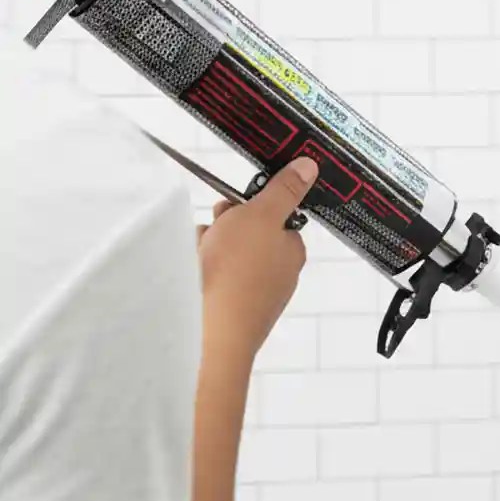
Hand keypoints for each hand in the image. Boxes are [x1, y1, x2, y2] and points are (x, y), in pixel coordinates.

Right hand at [197, 158, 318, 362]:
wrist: (207, 333)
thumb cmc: (236, 273)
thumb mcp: (262, 215)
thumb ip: (284, 190)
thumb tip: (310, 167)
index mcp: (291, 251)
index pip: (271, 216)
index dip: (246, 207)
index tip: (232, 209)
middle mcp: (275, 274)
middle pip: (243, 234)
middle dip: (220, 228)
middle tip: (214, 236)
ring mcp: (249, 294)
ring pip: (220, 255)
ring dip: (204, 248)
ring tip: (198, 260)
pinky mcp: (224, 309)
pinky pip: (207, 278)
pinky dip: (195, 272)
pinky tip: (189, 278)